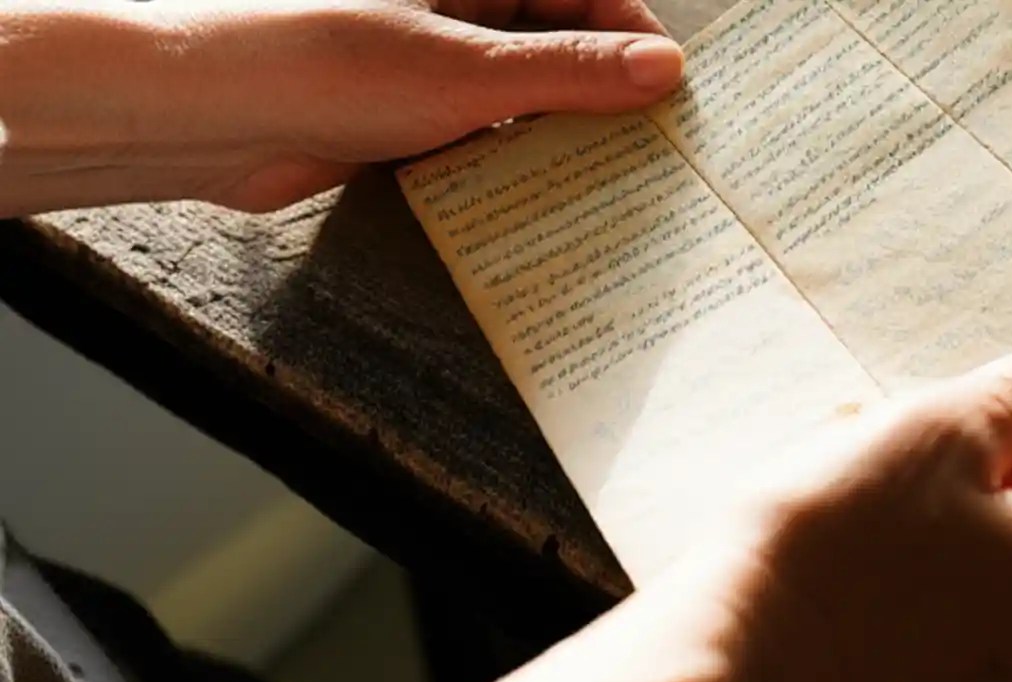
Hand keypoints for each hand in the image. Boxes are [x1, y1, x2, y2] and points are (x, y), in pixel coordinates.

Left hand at [0, 0, 683, 215]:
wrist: (211, 122)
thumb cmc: (321, 65)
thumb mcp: (466, 70)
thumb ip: (567, 71)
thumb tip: (660, 67)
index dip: (633, 38)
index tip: (670, 93)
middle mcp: (455, 12)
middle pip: (558, 48)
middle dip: (601, 97)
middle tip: (649, 152)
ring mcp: (430, 68)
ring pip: (521, 100)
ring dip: (558, 139)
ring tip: (608, 188)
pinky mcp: (407, 122)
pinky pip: (480, 141)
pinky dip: (511, 168)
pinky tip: (539, 203)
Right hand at [702, 343, 1011, 681]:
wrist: (735, 650)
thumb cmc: (837, 540)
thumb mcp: (937, 432)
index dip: (1001, 426)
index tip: (932, 430)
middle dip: (951, 470)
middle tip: (876, 464)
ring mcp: (971, 670)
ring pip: (956, 549)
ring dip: (907, 515)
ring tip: (839, 510)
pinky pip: (911, 598)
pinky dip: (878, 570)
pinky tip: (827, 559)